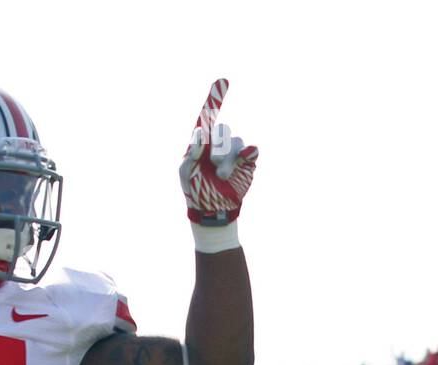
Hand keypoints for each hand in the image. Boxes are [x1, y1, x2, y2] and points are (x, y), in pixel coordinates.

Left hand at [179, 79, 257, 225]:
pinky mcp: (248, 160)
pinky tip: (245, 158)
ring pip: (236, 141)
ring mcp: (235, 150)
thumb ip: (189, 153)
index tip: (223, 80)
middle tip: (213, 165)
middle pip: (223, 130)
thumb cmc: (195, 190)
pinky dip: (248, 153)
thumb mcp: (185, 173)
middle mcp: (220, 142)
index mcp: (203, 142)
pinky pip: (252, 149)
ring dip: (227, 160)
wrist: (212, 210)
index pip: (208, 117)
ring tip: (222, 175)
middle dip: (217, 149)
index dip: (215, 99)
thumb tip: (201, 135)